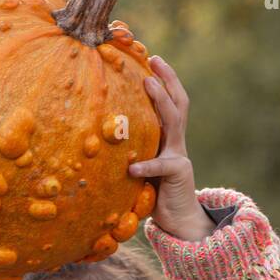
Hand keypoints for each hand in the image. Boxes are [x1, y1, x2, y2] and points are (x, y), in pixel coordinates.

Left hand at [127, 56, 214, 241]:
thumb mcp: (141, 167)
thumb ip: (131, 152)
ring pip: (174, 121)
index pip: (169, 103)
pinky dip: (146, 165)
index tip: (151, 59)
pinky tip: (132, 168)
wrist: (179, 221)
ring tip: (147, 84)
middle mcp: (176, 142)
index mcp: (168, 139)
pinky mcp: (178, 174)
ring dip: (161, 100)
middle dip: (168, 79)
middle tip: (154, 59)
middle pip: (178, 102)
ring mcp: (179, 156)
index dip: (164, 80)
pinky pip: (161, 165)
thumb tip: (99, 136)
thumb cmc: (154, 194)